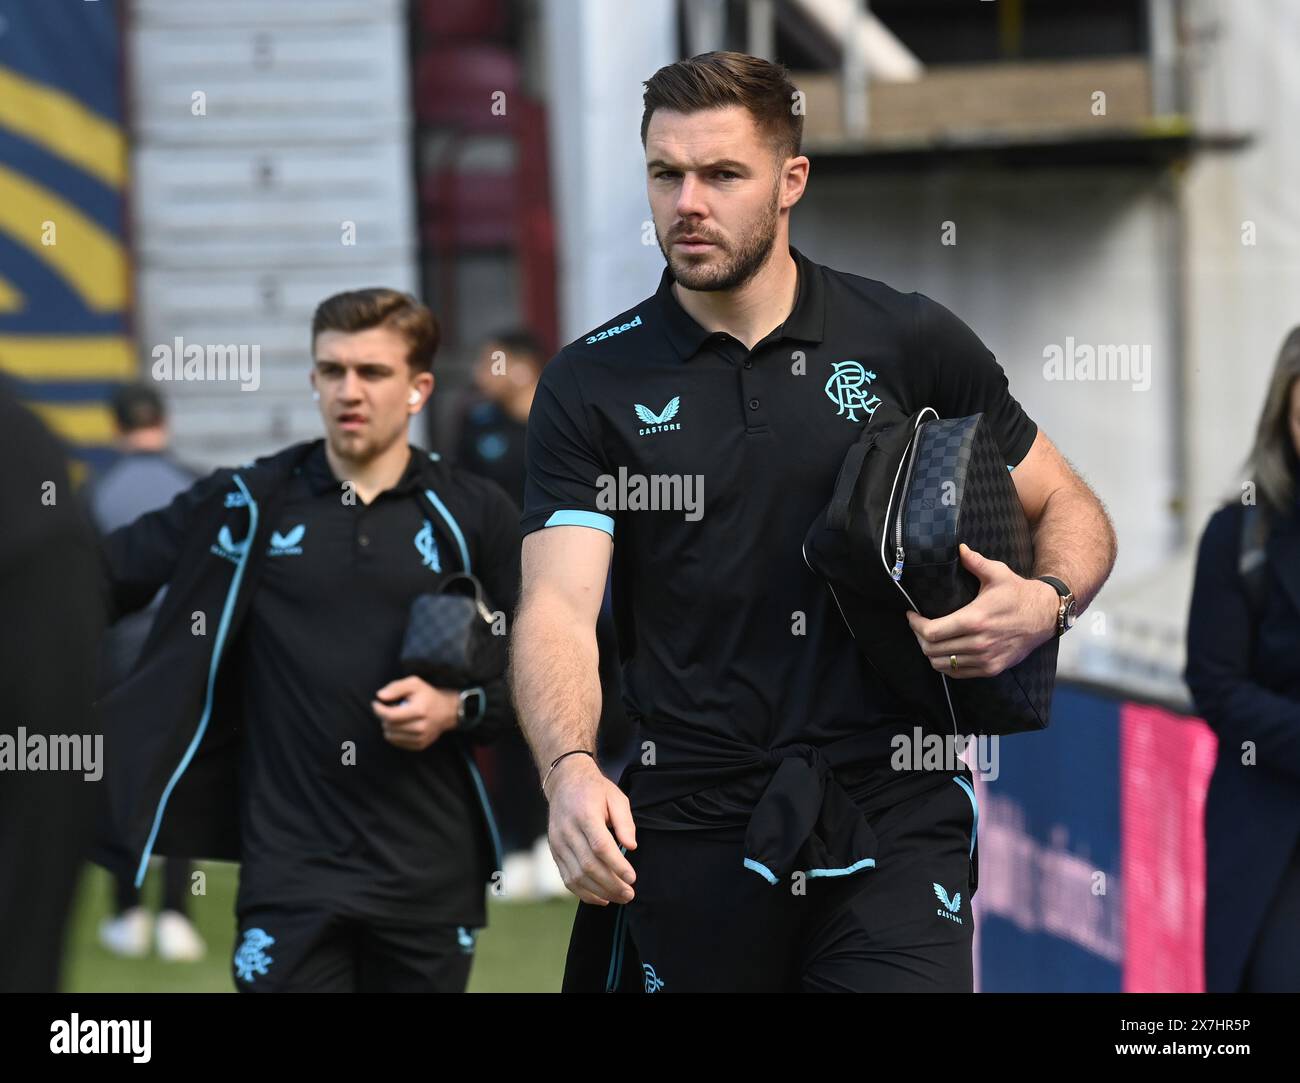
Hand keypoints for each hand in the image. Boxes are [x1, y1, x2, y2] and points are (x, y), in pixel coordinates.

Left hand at [372, 676, 458, 750]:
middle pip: (389, 727)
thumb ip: (396, 687)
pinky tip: (401, 725)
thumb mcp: (414, 684)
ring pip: (391, 736)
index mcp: (419, 711)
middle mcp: (421, 727)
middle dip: (384, 717)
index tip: (376, 703)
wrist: (447, 712)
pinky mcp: (420, 745)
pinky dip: (395, 734)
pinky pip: (397, 743)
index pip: (390, 716)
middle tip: (390, 708)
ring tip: (396, 717)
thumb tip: (380, 696)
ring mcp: (421, 738)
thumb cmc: (428, 696)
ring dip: (389, 726)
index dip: (378, 710)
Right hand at [544, 753, 636, 905]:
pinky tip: (601, 898)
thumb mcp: (616, 797)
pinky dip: (584, 893)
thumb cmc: (595, 791)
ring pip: (577, 876)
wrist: (565, 783)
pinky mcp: (555, 852)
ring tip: (620, 897)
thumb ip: (625, 822)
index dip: (617, 865)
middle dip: (611, 884)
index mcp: (585, 814)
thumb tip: (631, 847)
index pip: (600, 846)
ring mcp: (558, 843)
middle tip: (630, 894)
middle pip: (589, 865)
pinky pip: (567, 879)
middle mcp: (568, 831)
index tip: (632, 877)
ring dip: (600, 892)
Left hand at [905, 543, 1059, 677]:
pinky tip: (945, 651)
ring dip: (931, 652)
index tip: (911, 615)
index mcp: (975, 620)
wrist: (1046, 615)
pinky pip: (958, 673)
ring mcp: (985, 659)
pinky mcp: (992, 668)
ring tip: (929, 638)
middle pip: (932, 650)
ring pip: (942, 664)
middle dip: (919, 637)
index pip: (931, 632)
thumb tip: (959, 547)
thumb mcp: (998, 573)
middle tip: (919, 625)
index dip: (915, 625)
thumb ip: (975, 561)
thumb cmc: (1018, 593)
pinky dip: (946, 664)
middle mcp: (978, 643)